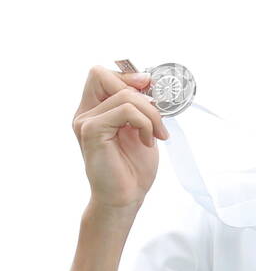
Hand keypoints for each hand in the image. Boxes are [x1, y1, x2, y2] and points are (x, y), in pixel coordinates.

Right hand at [73, 66, 169, 210]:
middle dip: (137, 92)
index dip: (127, 77)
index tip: (150, 92)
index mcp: (94, 109)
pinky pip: (125, 111)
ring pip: (124, 95)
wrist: (127, 196)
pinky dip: (144, 123)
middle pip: (101, 74)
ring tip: (156, 135)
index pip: (102, 74)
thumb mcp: (141, 128)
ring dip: (151, 114)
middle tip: (155, 116)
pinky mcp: (91, 131)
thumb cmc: (133, 166)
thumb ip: (138, 105)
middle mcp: (85, 113)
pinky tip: (147, 141)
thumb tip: (146, 80)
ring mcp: (85, 121)